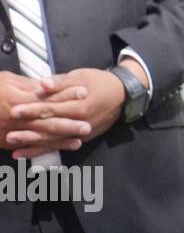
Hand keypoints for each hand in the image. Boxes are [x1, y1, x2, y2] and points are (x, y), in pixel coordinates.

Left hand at [6, 69, 126, 155]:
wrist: (123, 95)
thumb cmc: (99, 82)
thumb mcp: (80, 77)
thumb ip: (60, 84)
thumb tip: (41, 86)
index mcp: (80, 106)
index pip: (52, 109)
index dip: (33, 110)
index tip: (15, 110)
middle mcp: (81, 123)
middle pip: (51, 128)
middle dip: (29, 132)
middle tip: (9, 135)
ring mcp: (82, 133)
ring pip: (55, 141)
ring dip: (34, 146)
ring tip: (14, 150)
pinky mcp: (82, 139)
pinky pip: (61, 146)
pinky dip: (44, 151)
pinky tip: (28, 155)